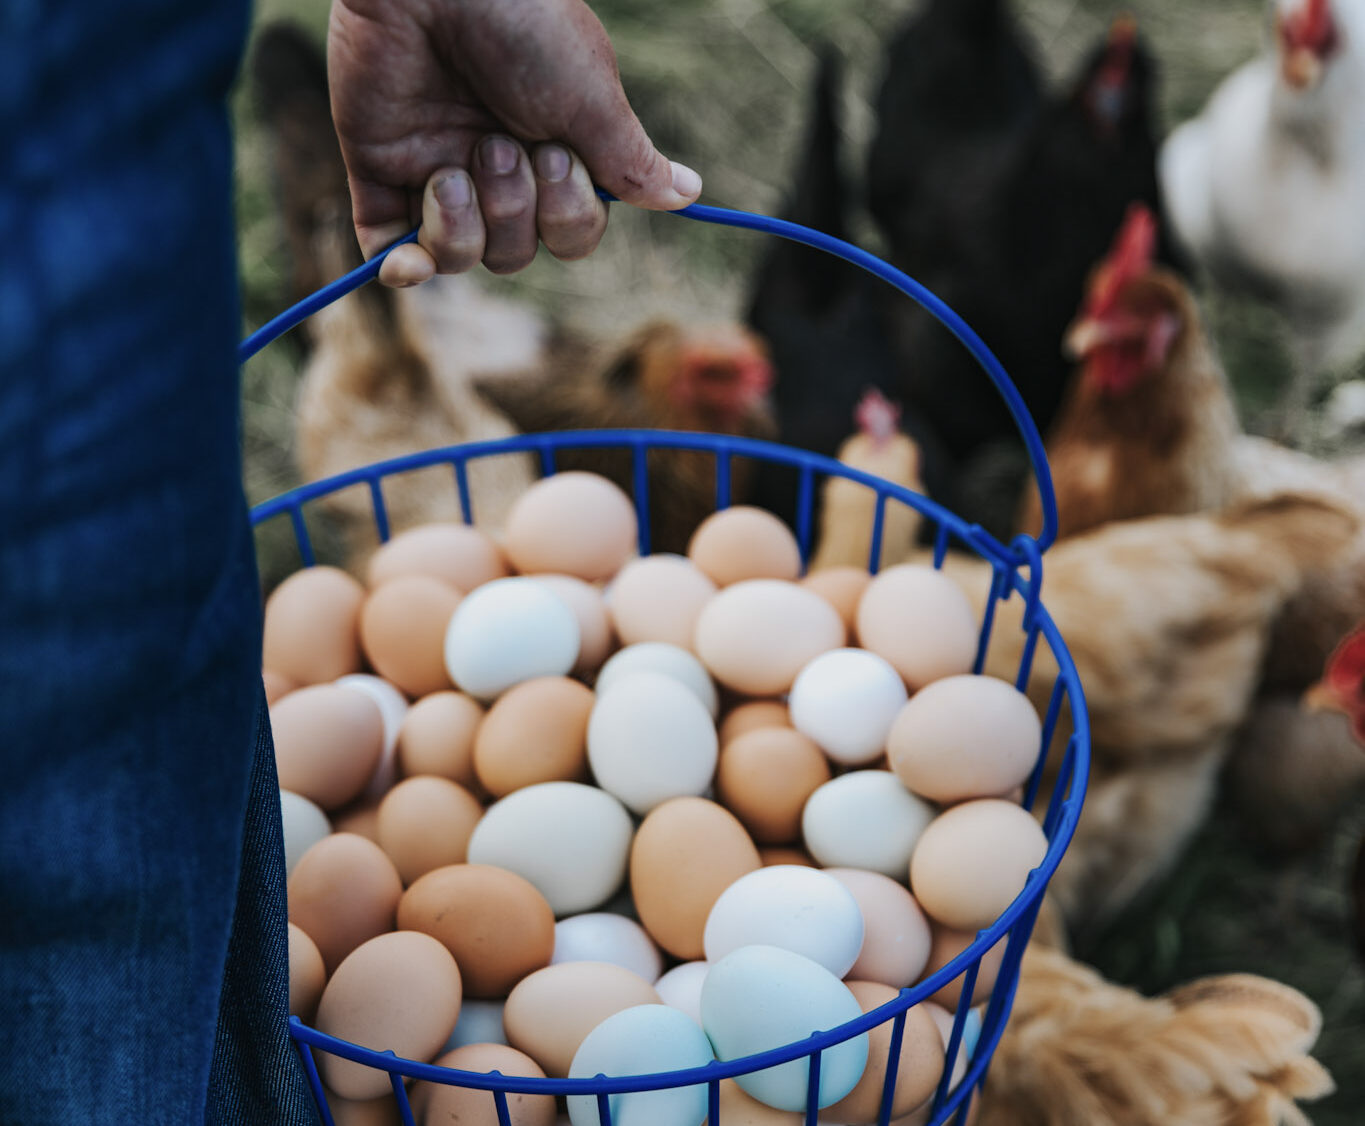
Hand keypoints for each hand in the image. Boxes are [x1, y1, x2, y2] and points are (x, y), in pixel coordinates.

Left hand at [328, 0, 701, 284]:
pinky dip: (403, 266)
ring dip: (462, 228)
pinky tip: (408, 261)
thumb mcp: (590, 96)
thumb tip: (688, 194)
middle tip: (495, 143)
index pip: (570, 234)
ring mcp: (438, 169)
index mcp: (553, 149)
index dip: (566, 217)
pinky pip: (390, 249)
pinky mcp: (381, 169)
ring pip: (462, 258)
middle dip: (513, 211)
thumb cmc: (521, 22)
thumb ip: (629, 160)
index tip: (554, 154)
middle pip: (518, 253)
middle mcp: (498, 168)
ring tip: (451, 170)